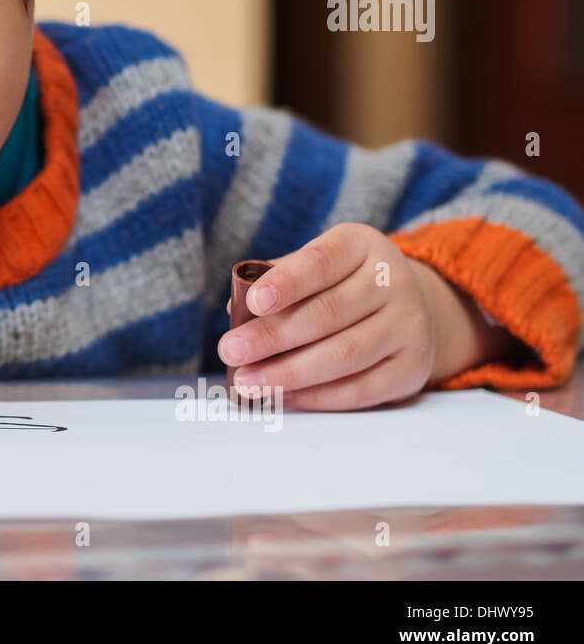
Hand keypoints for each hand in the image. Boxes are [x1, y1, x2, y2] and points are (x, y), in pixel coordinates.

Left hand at [218, 222, 498, 410]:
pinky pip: (362, 388)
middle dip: (273, 336)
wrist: (407, 308)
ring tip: (248, 382)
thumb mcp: (313, 268)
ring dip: (289, 373)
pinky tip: (283, 397)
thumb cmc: (340, 285)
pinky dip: (318, 397)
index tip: (253, 301)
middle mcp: (393, 281)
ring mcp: (409, 325)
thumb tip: (236, 312)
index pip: (321, 261)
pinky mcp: (413, 367)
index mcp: (360, 245)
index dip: (287, 282)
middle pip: (328, 312)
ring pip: (345, 354)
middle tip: (230, 351)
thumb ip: (275, 283)